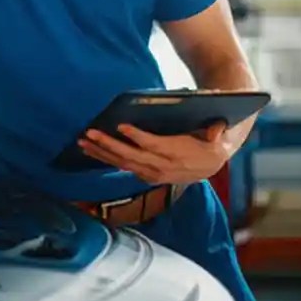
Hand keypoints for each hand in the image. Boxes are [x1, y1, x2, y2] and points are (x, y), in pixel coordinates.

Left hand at [78, 121, 231, 184]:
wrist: (213, 163)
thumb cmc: (211, 141)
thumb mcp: (218, 134)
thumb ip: (217, 130)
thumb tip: (217, 129)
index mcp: (178, 153)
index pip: (154, 145)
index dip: (137, 137)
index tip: (121, 126)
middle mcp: (163, 166)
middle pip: (131, 155)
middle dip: (109, 144)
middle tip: (90, 133)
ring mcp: (153, 172)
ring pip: (122, 163)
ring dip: (101, 153)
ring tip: (82, 142)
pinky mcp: (146, 174)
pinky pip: (122, 166)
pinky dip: (105, 159)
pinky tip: (90, 151)